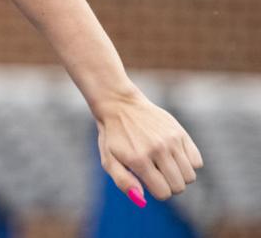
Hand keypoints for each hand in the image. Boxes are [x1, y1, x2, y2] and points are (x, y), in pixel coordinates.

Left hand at [96, 90, 202, 204]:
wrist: (120, 105)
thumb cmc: (113, 137)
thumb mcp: (109, 160)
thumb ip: (123, 182)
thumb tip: (141, 200)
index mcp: (138, 160)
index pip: (163, 193)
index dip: (158, 192)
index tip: (151, 183)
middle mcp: (157, 150)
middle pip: (179, 186)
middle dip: (169, 186)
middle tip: (158, 175)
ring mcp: (171, 141)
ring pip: (190, 176)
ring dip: (180, 176)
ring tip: (165, 166)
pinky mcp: (180, 133)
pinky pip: (197, 161)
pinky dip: (189, 164)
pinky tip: (174, 156)